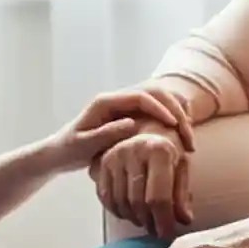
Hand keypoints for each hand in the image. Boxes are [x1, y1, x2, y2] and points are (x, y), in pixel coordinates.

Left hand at [45, 87, 194, 174]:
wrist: (59, 153)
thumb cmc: (69, 150)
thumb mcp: (84, 145)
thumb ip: (106, 134)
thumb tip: (132, 124)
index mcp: (106, 102)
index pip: (140, 96)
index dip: (160, 109)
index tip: (174, 126)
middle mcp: (118, 100)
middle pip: (155, 93)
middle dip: (175, 111)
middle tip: (188, 136)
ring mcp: (125, 107)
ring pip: (160, 101)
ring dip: (177, 116)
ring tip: (189, 139)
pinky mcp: (130, 116)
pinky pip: (156, 112)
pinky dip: (172, 121)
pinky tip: (181, 138)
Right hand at [91, 120, 192, 238]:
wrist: (148, 127)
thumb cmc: (169, 149)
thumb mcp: (182, 167)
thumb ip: (182, 194)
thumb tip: (184, 220)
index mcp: (158, 150)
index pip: (159, 198)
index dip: (163, 221)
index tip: (168, 235)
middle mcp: (133, 150)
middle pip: (138, 203)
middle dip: (149, 223)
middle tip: (157, 231)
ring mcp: (114, 156)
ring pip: (122, 203)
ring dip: (134, 219)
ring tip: (146, 222)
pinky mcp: (102, 163)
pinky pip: (106, 197)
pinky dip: (118, 211)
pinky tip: (130, 214)